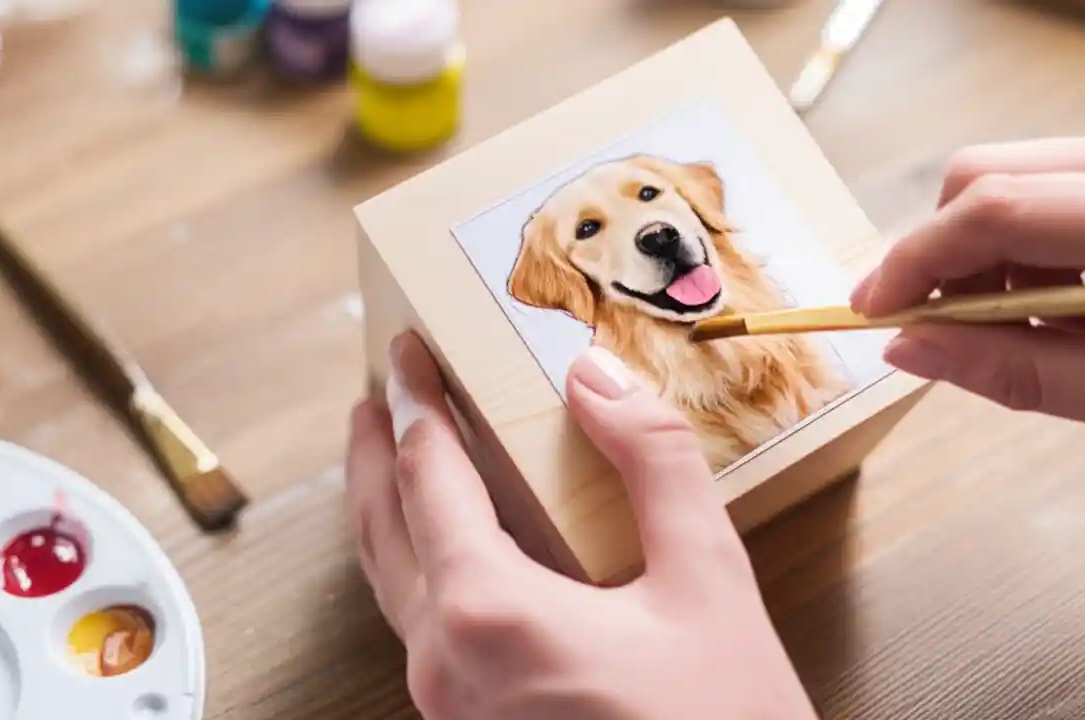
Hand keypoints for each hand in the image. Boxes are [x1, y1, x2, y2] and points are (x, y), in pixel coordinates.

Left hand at [345, 333, 815, 719]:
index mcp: (488, 612)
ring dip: (389, 512)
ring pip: (395, 587)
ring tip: (398, 462)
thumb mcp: (707, 578)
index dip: (418, 403)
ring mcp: (449, 708)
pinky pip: (423, 630)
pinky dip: (422, 566)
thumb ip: (652, 462)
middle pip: (383, 531)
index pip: (429, 476)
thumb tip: (593, 378)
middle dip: (377, 455)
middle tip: (378, 398)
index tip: (409, 352)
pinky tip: (451, 553)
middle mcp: (446, 663)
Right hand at [852, 128, 1084, 481]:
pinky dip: (1037, 255)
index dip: (915, 263)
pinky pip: (1063, 192)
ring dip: (995, 262)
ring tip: (1044, 341)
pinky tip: (1079, 317)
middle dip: (947, 258)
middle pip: (993, 175)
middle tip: (945, 337)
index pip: (996, 209)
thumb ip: (1022, 373)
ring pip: (1020, 180)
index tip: (871, 313)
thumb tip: (912, 349)